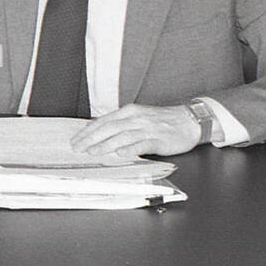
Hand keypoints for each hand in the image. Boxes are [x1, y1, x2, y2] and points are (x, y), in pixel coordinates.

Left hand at [70, 103, 201, 156]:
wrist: (190, 120)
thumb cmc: (162, 121)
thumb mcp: (138, 116)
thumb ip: (120, 123)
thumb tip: (98, 129)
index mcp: (129, 112)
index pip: (104, 121)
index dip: (88, 131)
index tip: (76, 139)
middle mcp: (136, 118)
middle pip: (109, 128)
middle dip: (91, 139)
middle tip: (78, 148)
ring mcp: (148, 128)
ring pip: (122, 136)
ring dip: (106, 145)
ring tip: (93, 152)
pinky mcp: (159, 139)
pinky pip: (142, 144)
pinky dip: (130, 149)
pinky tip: (121, 154)